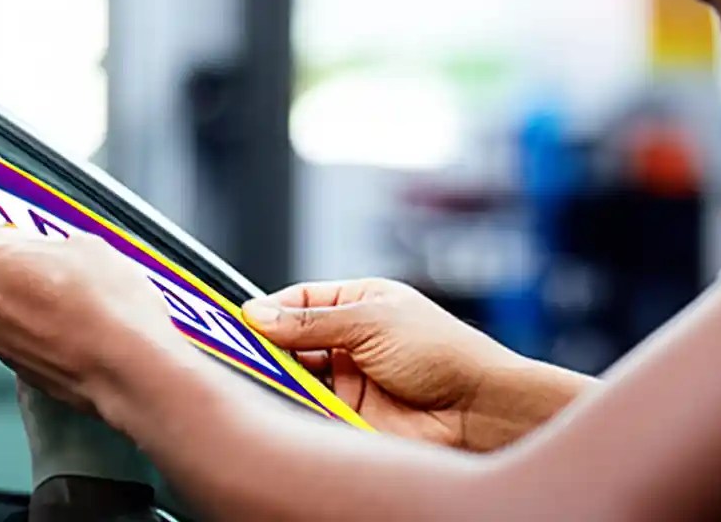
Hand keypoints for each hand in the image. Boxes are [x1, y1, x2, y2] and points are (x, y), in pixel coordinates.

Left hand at [0, 226, 190, 421]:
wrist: (134, 371)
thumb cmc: (111, 309)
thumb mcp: (86, 245)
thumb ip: (50, 246)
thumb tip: (50, 251)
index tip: (19, 237)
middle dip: (17, 274)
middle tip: (57, 267)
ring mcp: (5, 351)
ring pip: (7, 317)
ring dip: (35, 307)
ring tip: (80, 301)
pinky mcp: (28, 378)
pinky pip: (29, 345)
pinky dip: (49, 336)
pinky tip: (84, 328)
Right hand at [242, 278, 535, 449]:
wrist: (477, 411)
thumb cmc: (444, 353)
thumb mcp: (371, 322)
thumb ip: (310, 322)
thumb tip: (258, 314)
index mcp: (358, 305)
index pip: (298, 302)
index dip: (270, 311)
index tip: (244, 320)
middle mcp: (349, 341)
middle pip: (290, 341)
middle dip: (268, 346)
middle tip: (243, 350)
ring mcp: (348, 380)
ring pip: (295, 376)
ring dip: (279, 376)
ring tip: (264, 375)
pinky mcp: (348, 417)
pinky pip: (308, 410)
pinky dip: (294, 406)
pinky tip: (285, 401)